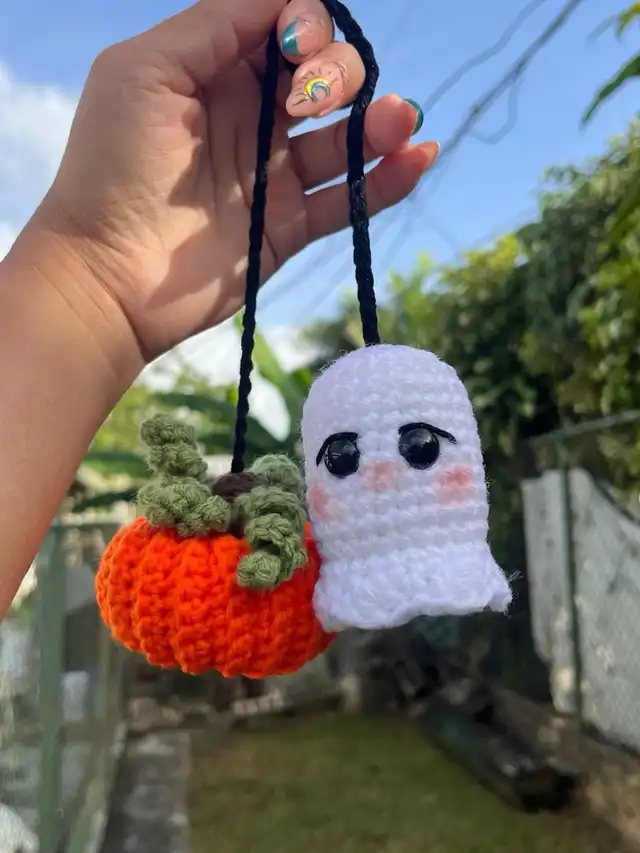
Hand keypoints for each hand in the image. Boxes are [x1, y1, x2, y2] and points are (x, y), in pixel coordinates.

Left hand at [26, 0, 437, 366]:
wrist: (109, 277)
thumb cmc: (113, 167)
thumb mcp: (146, 70)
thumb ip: (216, 25)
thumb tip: (287, 3)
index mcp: (215, 73)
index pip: (284, 29)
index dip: (307, 25)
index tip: (298, 46)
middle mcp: (250, 119)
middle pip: (322, 77)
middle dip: (337, 73)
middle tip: (310, 100)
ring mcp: (273, 176)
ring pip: (345, 137)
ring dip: (380, 120)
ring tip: (396, 120)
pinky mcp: (289, 227)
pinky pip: (349, 199)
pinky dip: (389, 180)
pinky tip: (417, 155)